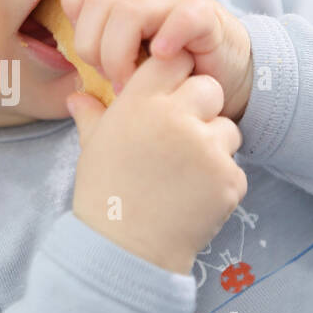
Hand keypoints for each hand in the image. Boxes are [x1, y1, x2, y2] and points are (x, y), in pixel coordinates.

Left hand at [61, 0, 253, 121]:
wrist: (227, 79)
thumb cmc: (170, 73)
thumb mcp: (128, 61)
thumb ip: (100, 55)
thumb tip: (70, 76)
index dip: (75, 13)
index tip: (88, 51)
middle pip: (99, 1)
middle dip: (93, 47)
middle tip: (110, 78)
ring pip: (129, 11)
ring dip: (120, 54)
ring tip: (130, 81)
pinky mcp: (207, 14)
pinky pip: (180, 17)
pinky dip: (166, 40)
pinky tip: (163, 60)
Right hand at [67, 48, 247, 273]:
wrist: (124, 251)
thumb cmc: (104, 195)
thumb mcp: (93, 148)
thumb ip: (94, 115)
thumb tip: (78, 96)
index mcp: (140, 103)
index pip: (174, 61)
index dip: (176, 74)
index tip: (171, 93)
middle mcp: (176, 117)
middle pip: (209, 88)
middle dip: (201, 107)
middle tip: (181, 137)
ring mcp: (207, 148)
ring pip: (228, 129)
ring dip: (214, 145)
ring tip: (184, 174)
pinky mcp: (229, 178)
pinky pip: (234, 167)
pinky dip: (219, 181)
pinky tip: (193, 197)